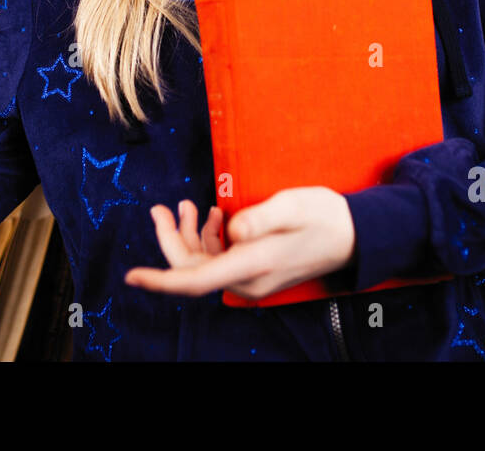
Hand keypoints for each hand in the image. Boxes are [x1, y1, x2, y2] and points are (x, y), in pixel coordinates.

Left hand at [123, 187, 356, 299]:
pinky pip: (218, 261)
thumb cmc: (323, 217)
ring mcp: (250, 278)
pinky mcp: (254, 270)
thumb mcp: (293, 206)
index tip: (132, 276)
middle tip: (162, 207)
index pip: (195, 280)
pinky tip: (212, 215)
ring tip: (186, 205)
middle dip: (171, 239)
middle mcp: (247, 279)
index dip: (161, 279)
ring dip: (188, 236)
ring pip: (203, 264)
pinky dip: (207, 239)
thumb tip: (231, 229)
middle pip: (192, 269)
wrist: (353, 236)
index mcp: (252, 265)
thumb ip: (260, 217)